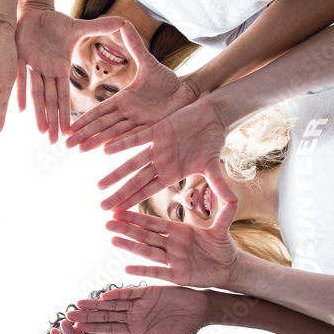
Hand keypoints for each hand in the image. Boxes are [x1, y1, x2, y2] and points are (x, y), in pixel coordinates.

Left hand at [15, 5, 123, 141]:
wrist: (34, 13)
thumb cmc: (55, 23)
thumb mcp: (78, 27)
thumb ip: (99, 27)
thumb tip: (123, 21)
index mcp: (61, 69)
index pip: (64, 95)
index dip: (66, 113)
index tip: (70, 131)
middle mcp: (48, 73)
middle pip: (51, 100)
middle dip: (53, 121)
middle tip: (54, 142)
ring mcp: (33, 67)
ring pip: (37, 94)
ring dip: (39, 113)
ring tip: (41, 132)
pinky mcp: (19, 59)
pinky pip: (20, 78)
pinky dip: (20, 92)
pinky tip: (21, 109)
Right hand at [66, 22, 198, 151]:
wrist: (188, 92)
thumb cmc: (167, 80)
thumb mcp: (148, 62)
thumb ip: (135, 45)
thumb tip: (123, 22)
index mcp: (123, 100)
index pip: (99, 112)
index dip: (84, 119)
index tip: (68, 127)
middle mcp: (128, 114)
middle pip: (101, 126)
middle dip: (83, 135)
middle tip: (65, 145)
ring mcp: (139, 124)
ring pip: (114, 134)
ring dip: (96, 142)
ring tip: (80, 150)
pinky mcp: (152, 130)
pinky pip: (134, 138)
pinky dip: (120, 144)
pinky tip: (106, 151)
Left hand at [68, 286, 207, 333]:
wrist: (201, 308)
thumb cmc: (186, 327)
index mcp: (136, 327)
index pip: (109, 328)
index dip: (93, 328)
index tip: (75, 330)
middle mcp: (134, 314)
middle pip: (106, 315)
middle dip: (87, 316)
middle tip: (67, 316)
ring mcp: (140, 302)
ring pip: (114, 303)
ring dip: (97, 304)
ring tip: (78, 304)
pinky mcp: (150, 291)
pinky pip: (132, 293)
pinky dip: (119, 295)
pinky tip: (104, 297)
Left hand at [97, 98, 236, 211]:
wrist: (213, 117)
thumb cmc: (212, 143)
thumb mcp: (213, 167)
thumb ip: (219, 185)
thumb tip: (233, 203)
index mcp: (171, 174)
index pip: (148, 192)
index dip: (135, 204)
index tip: (121, 216)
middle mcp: (160, 163)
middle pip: (136, 182)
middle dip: (120, 195)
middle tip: (102, 209)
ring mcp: (156, 148)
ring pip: (132, 163)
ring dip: (116, 174)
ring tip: (100, 186)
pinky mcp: (156, 130)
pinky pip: (137, 138)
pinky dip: (123, 144)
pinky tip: (106, 150)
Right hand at [107, 209, 239, 288]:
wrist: (229, 269)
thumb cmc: (223, 247)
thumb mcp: (223, 227)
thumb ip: (225, 211)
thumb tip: (231, 193)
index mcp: (179, 231)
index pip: (153, 223)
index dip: (136, 217)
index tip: (119, 211)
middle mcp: (171, 244)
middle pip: (145, 236)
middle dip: (126, 229)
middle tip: (107, 223)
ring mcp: (172, 260)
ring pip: (147, 252)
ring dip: (130, 246)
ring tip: (112, 240)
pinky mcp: (177, 276)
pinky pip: (157, 273)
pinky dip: (143, 271)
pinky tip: (127, 268)